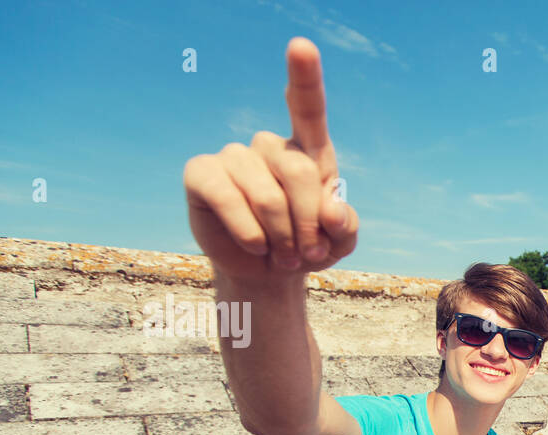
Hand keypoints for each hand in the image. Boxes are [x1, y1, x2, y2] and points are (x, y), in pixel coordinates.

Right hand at [183, 37, 358, 282]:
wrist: (266, 274)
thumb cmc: (306, 249)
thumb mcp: (339, 242)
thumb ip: (345, 225)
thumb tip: (332, 208)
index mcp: (307, 151)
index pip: (307, 108)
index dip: (305, 77)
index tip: (301, 47)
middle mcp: (269, 145)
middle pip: (298, 169)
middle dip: (309, 222)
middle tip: (308, 255)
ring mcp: (233, 156)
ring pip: (266, 192)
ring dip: (281, 235)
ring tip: (283, 256)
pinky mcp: (202, 173)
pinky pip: (228, 197)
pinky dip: (249, 231)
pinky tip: (257, 246)